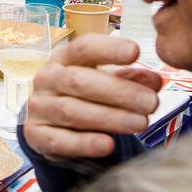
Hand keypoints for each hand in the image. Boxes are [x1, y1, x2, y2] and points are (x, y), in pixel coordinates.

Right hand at [22, 35, 163, 161]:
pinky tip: (108, 144)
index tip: (135, 52)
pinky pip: (60, 140)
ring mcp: (38, 107)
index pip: (83, 48)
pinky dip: (85, 143)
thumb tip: (155, 81)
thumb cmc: (82, 97)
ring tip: (141, 123)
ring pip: (72, 111)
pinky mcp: (36, 136)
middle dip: (119, 92)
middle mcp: (47, 79)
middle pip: (79, 81)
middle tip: (151, 102)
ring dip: (110, 118)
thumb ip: (130, 79)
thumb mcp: (104, 82)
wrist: (49, 125)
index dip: (109, 49)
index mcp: (63, 58)